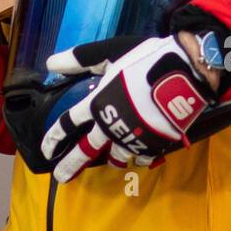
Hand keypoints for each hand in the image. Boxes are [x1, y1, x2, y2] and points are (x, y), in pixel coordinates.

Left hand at [40, 34, 221, 183]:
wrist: (184, 73)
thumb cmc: (144, 60)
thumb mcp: (108, 53)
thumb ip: (80, 59)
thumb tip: (50, 63)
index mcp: (96, 104)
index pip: (68, 123)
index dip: (55, 137)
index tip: (47, 150)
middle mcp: (110, 126)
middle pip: (86, 150)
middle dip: (71, 164)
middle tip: (60, 177)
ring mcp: (132, 138)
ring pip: (117, 157)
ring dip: (111, 160)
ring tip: (110, 163)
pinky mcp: (154, 144)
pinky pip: (141, 157)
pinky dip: (138, 157)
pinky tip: (139, 155)